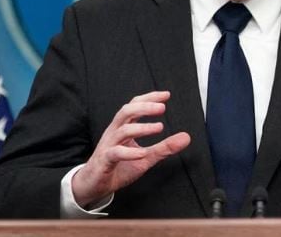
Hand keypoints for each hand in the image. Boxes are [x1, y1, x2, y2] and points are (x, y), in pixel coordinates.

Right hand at [71, 91, 190, 206]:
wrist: (94, 185)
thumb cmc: (118, 167)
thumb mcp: (146, 157)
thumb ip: (164, 147)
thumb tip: (186, 137)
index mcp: (123, 127)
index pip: (134, 106)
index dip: (149, 98)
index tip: (166, 95)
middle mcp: (114, 132)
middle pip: (126, 112)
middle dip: (144, 107)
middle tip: (162, 108)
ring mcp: (108, 145)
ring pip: (122, 130)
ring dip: (142, 128)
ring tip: (159, 127)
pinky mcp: (105, 160)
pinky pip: (116, 153)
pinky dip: (130, 152)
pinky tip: (142, 153)